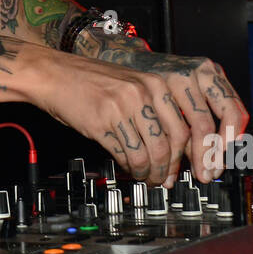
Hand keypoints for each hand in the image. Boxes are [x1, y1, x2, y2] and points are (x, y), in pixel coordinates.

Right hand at [28, 47, 248, 185]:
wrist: (54, 74)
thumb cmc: (92, 83)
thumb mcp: (133, 86)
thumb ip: (156, 110)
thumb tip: (180, 147)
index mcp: (157, 82)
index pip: (190, 124)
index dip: (197, 153)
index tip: (198, 168)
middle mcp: (144, 91)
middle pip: (173, 142)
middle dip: (172, 168)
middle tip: (167, 179)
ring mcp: (123, 105)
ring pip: (150, 152)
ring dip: (151, 172)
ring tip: (148, 177)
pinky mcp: (103, 120)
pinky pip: (126, 154)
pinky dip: (132, 168)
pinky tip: (131, 169)